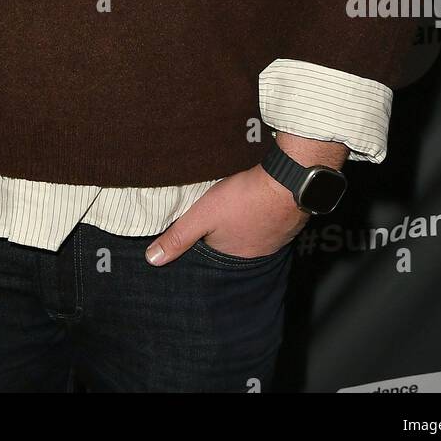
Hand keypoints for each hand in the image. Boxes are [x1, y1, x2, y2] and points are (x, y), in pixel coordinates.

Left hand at [144, 163, 309, 263]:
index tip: (200, 223)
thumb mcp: (202, 215)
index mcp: (232, 256)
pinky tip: (257, 201)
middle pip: (232, 242)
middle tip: (219, 212)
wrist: (287, 181)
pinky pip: (269, 223)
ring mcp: (274, 240)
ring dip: (244, 222)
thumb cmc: (243, 199)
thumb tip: (152, 259)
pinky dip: (262, 214)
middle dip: (224, 230)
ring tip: (237, 206)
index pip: (211, 251)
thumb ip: (178, 236)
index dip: (202, 236)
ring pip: (251, 232)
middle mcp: (255, 254)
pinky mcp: (287, 223)